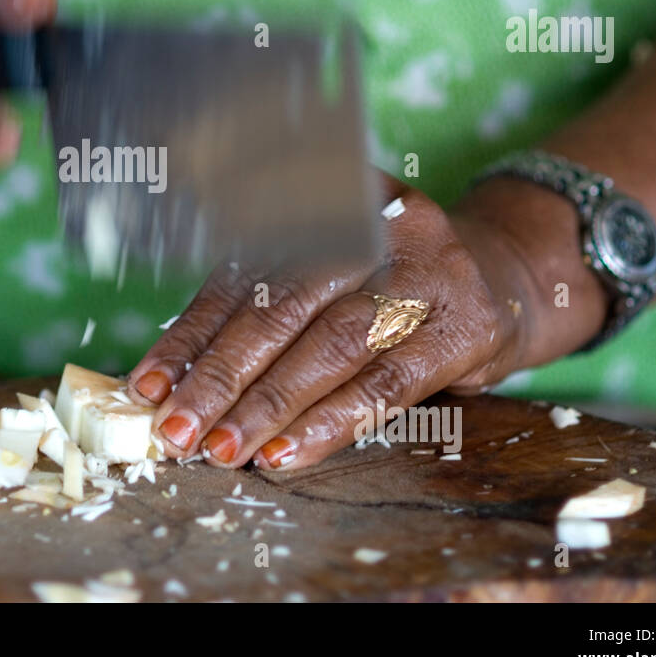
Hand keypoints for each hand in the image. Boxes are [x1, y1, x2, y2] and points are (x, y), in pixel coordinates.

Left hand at [125, 174, 586, 469]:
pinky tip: (285, 452)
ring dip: (266, 405)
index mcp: (322, 204)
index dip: (191, 331)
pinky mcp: (464, 329)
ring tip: (219, 449)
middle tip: (176, 428)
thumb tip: (174, 371)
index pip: (242, 272)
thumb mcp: (328, 264)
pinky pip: (386, 384)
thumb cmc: (387, 279)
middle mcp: (375, 227)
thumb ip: (261, 299)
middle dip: (220, 375)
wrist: (506, 275)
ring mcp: (425, 274)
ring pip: (330, 345)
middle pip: (281, 305)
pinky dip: (329, 422)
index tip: (149, 384)